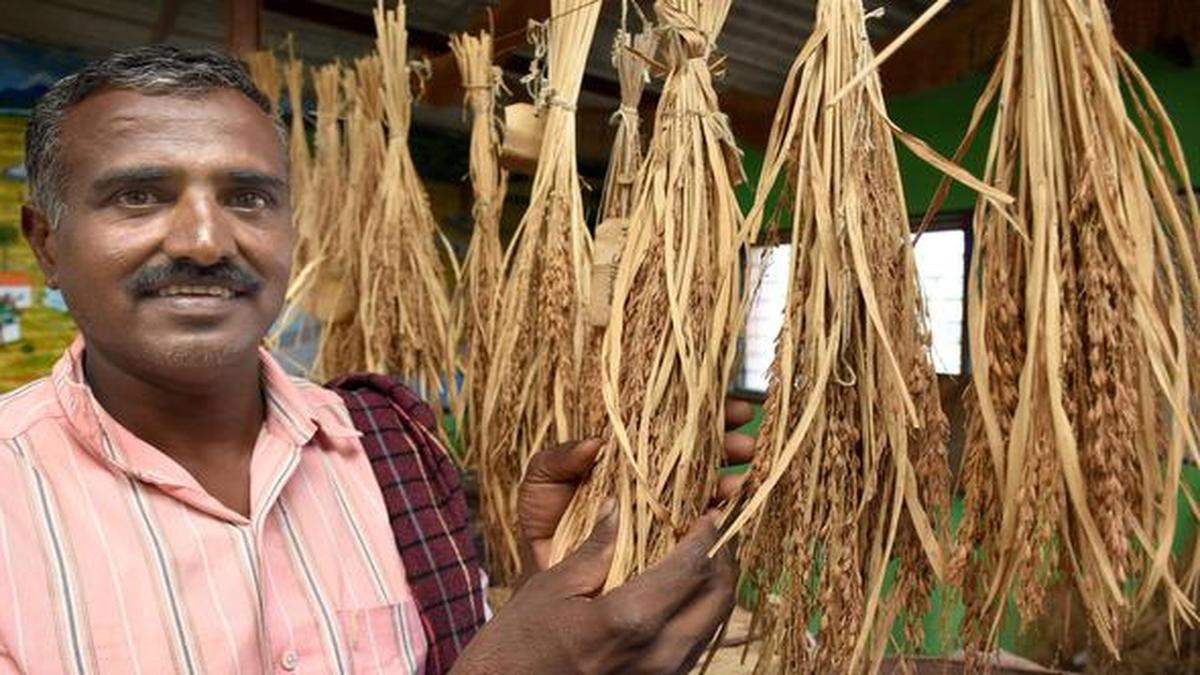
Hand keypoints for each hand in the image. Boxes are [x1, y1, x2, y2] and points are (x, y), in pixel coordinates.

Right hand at [452, 507, 736, 674]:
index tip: (710, 511)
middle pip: (717, 598)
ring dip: (711, 586)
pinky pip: (694, 645)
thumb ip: (595, 546)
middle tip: (711, 531)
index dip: (707, 535)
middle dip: (721, 559)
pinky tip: (679, 593)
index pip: (691, 568)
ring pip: (712, 624)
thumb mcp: (552, 585)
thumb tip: (617, 504)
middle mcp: (658, 654)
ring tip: (699, 556)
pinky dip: (696, 613)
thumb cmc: (517, 641)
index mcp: (631, 620)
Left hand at [516, 397, 757, 579]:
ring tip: (742, 479)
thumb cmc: (543, 522)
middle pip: (697, 453)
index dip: (700, 412)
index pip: (669, 424)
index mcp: (626, 453)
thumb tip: (593, 444)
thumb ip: (557, 459)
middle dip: (727, 444)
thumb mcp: (539, 481)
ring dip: (729, 481)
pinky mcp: (667, 544)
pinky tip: (728, 510)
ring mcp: (662, 510)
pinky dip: (717, 518)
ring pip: (706, 488)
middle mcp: (650, 477)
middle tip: (747, 442)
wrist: (543, 575)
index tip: (733, 406)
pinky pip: (698, 528)